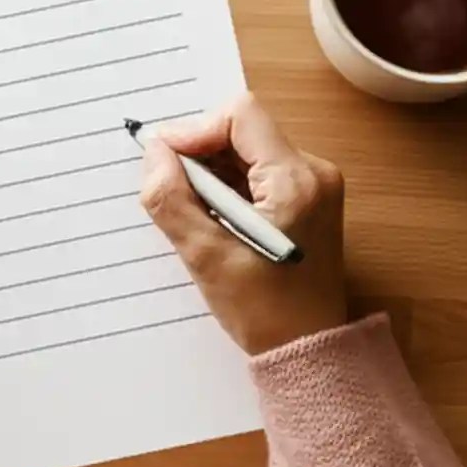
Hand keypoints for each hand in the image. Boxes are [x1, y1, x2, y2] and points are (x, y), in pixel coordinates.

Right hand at [139, 94, 346, 354]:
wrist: (310, 351)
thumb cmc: (266, 313)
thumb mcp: (206, 258)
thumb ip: (172, 200)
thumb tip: (153, 153)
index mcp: (296, 181)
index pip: (240, 115)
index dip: (195, 130)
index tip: (165, 162)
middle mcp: (313, 172)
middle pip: (243, 129)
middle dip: (200, 153)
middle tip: (173, 191)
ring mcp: (313, 185)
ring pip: (248, 150)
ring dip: (212, 172)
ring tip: (195, 214)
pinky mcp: (306, 199)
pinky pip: (258, 171)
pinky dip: (229, 186)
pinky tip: (215, 220)